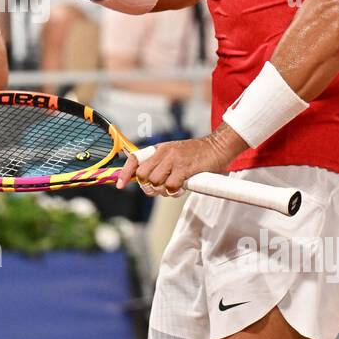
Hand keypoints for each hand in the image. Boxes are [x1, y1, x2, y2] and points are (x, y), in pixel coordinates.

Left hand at [114, 128, 247, 195]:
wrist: (218, 146)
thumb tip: (148, 181)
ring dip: (163, 191)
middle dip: (149, 187)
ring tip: (175, 188)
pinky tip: (183, 187)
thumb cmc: (197, 155)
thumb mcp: (175, 154)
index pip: (136, 159)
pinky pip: (171, 186)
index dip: (125, 173)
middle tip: (161, 189)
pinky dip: (175, 191)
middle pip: (143, 176)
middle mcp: (164, 153)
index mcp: (160, 149)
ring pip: (156, 182)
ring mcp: (174, 160)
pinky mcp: (185, 168)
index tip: (120, 185)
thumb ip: (162, 165)